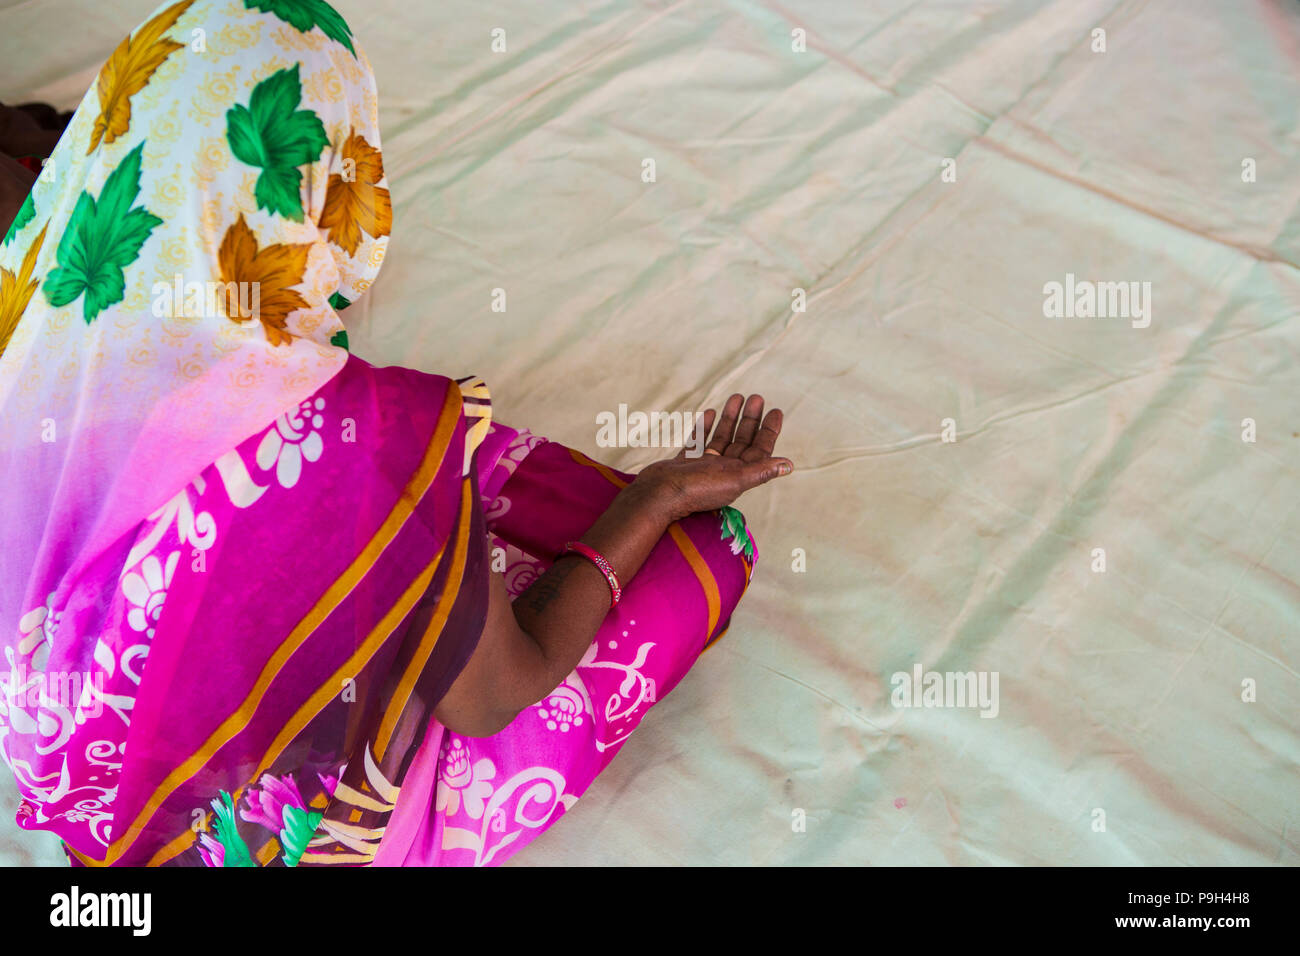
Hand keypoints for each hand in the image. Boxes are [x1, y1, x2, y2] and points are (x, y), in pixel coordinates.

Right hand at [633, 393, 792, 521]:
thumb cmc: (698, 489)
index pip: (760, 450)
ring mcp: (703, 466)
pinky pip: (698, 441)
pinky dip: (705, 428)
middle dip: (751, 419)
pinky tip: (711, 413)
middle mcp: (723, 471)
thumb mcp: (735, 479)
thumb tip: (789, 465)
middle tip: (757, 398)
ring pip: (721, 438)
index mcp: (738, 476)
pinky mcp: (685, 463)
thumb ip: (760, 471)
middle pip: (742, 441)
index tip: (775, 410)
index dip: (769, 430)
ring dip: (730, 419)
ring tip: (736, 397)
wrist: (658, 494)